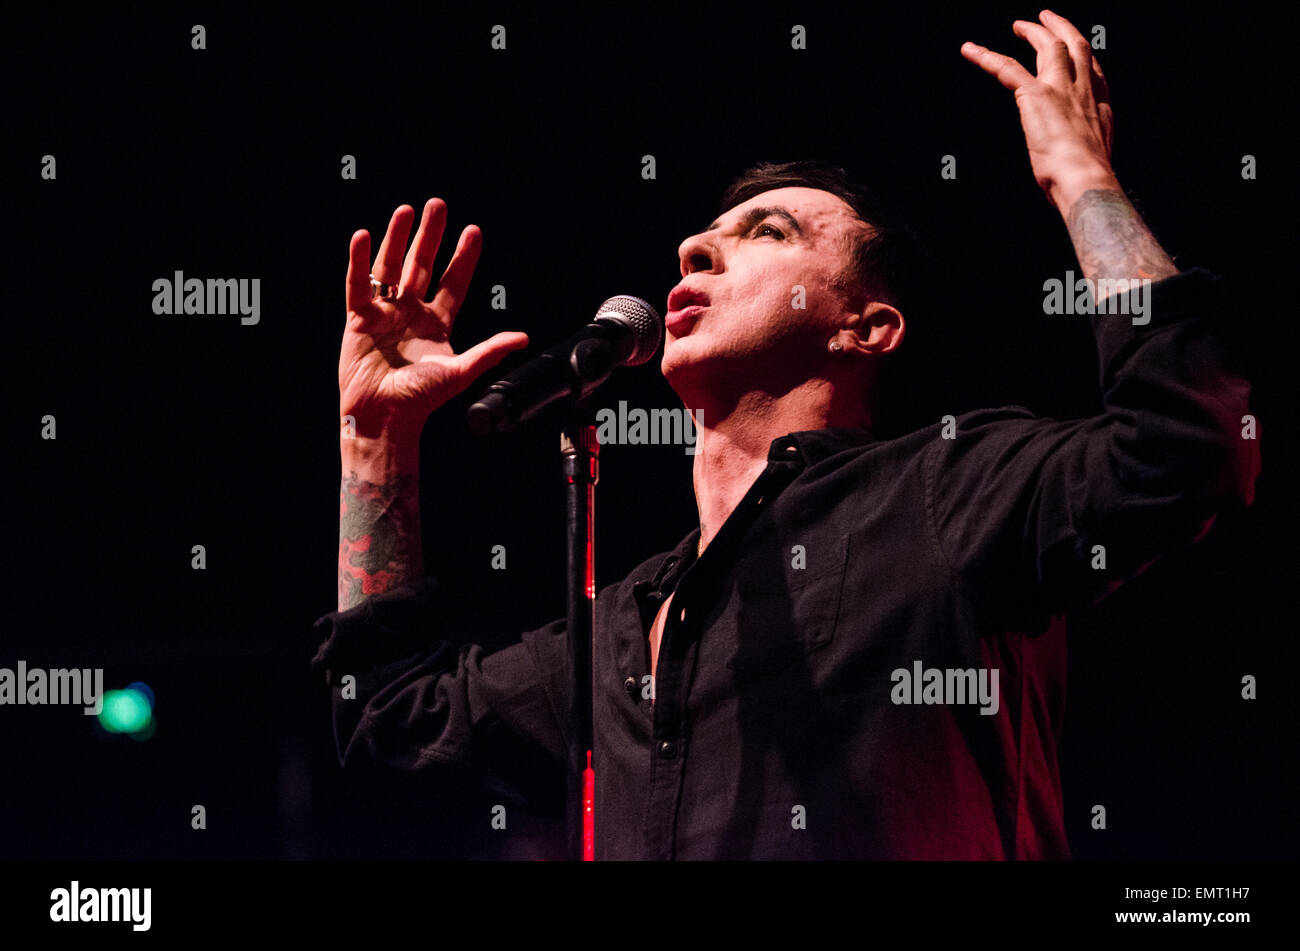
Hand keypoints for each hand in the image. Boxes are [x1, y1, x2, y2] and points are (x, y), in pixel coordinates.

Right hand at [339, 199, 528, 438]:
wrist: (383, 417)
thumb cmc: (420, 400)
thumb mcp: (460, 372)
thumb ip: (490, 351)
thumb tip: (523, 338)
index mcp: (437, 324)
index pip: (453, 283)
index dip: (463, 258)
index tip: (473, 231)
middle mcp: (411, 313)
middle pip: (422, 265)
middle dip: (430, 235)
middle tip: (438, 205)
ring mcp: (385, 314)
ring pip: (391, 267)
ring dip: (397, 238)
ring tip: (406, 210)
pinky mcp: (359, 319)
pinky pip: (359, 284)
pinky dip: (360, 261)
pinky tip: (365, 237)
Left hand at [962, 10, 1116, 209]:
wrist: (1085, 178)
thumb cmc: (1087, 177)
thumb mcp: (1093, 156)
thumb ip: (1083, 147)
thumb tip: (1077, 160)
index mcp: (1100, 104)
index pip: (1092, 68)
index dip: (1082, 54)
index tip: (1076, 45)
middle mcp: (1084, 89)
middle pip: (1075, 46)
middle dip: (1061, 28)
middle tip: (1046, 18)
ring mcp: (1061, 87)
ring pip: (1048, 46)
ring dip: (1032, 32)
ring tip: (1019, 26)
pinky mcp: (1036, 94)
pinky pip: (1007, 68)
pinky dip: (986, 57)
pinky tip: (971, 50)